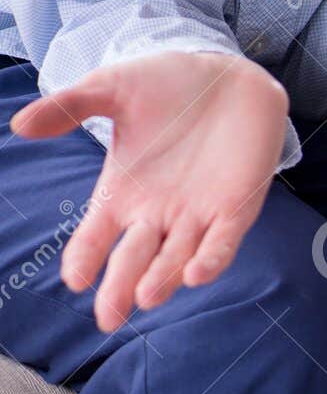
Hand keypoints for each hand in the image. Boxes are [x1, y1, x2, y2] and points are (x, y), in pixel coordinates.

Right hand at [10, 51, 287, 331]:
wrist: (226, 74)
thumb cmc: (166, 85)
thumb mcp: (111, 90)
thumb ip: (69, 108)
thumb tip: (21, 124)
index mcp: (123, 192)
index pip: (98, 235)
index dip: (86, 257)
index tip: (74, 279)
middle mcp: (159, 212)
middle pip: (135, 259)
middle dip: (120, 287)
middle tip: (107, 318)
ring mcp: (198, 213)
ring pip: (178, 257)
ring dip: (163, 278)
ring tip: (144, 298)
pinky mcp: (237, 207)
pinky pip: (223, 241)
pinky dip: (211, 258)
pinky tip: (196, 274)